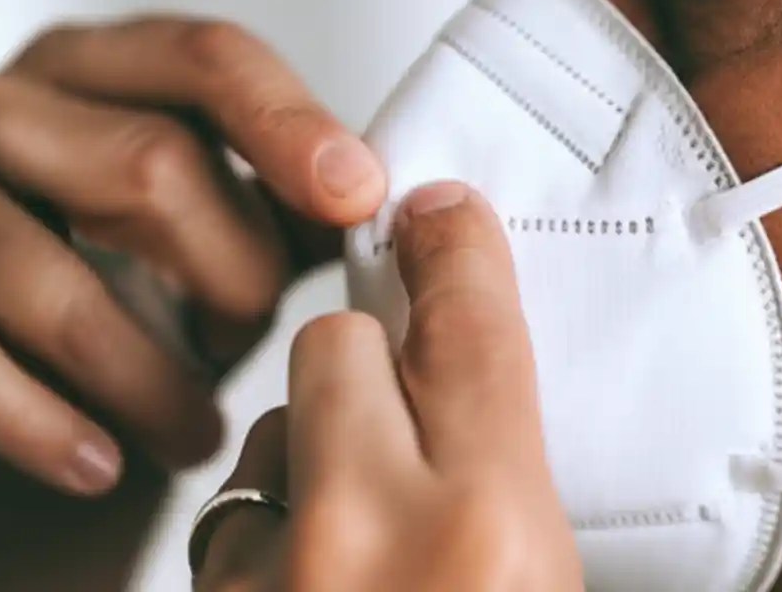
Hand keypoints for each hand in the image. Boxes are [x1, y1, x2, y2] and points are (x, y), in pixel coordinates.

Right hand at [0, 16, 384, 504]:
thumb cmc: (138, 289)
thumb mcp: (231, 229)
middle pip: (149, 164)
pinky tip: (103, 462)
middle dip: (230, 272)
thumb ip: (304, 204)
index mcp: (106, 70)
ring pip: (51, 274)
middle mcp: (8, 109)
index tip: (357, 197)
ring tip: (196, 429)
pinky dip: (41, 422)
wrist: (24, 380)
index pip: (209, 60)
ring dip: (146, 375)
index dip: (291, 128)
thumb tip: (400, 207)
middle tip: (254, 334)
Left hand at [192, 183, 582, 591]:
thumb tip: (494, 407)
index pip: (466, 329)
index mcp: (483, 530)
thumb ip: (522, 487)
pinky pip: (231, 524)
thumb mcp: (549, 580)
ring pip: (271, 434)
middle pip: (337, 345)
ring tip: (373, 552)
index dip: (456, 257)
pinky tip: (319, 590)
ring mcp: (260, 578)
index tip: (447, 225)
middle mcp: (358, 538)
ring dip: (318, 462)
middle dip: (372, 362)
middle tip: (416, 432)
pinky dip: (273, 542)